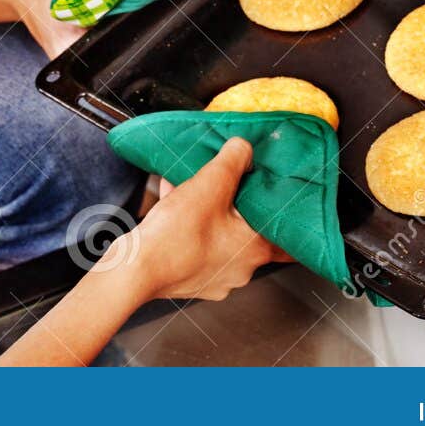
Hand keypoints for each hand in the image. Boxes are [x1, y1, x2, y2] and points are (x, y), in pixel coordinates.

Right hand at [109, 137, 291, 302]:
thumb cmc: (175, 235)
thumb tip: (243, 148)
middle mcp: (241, 269)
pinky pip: (199, 246)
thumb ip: (232, 161)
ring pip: (220, 237)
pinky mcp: (191, 277)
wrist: (136, 268)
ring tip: (193, 190)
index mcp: (254, 250)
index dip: (287, 220)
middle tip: (230, 189)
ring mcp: (215, 277)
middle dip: (237, 208)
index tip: (287, 209)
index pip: (289, 240)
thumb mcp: (209, 184)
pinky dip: (191, 226)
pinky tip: (173, 202)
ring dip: (210, 215)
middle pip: (248, 231)